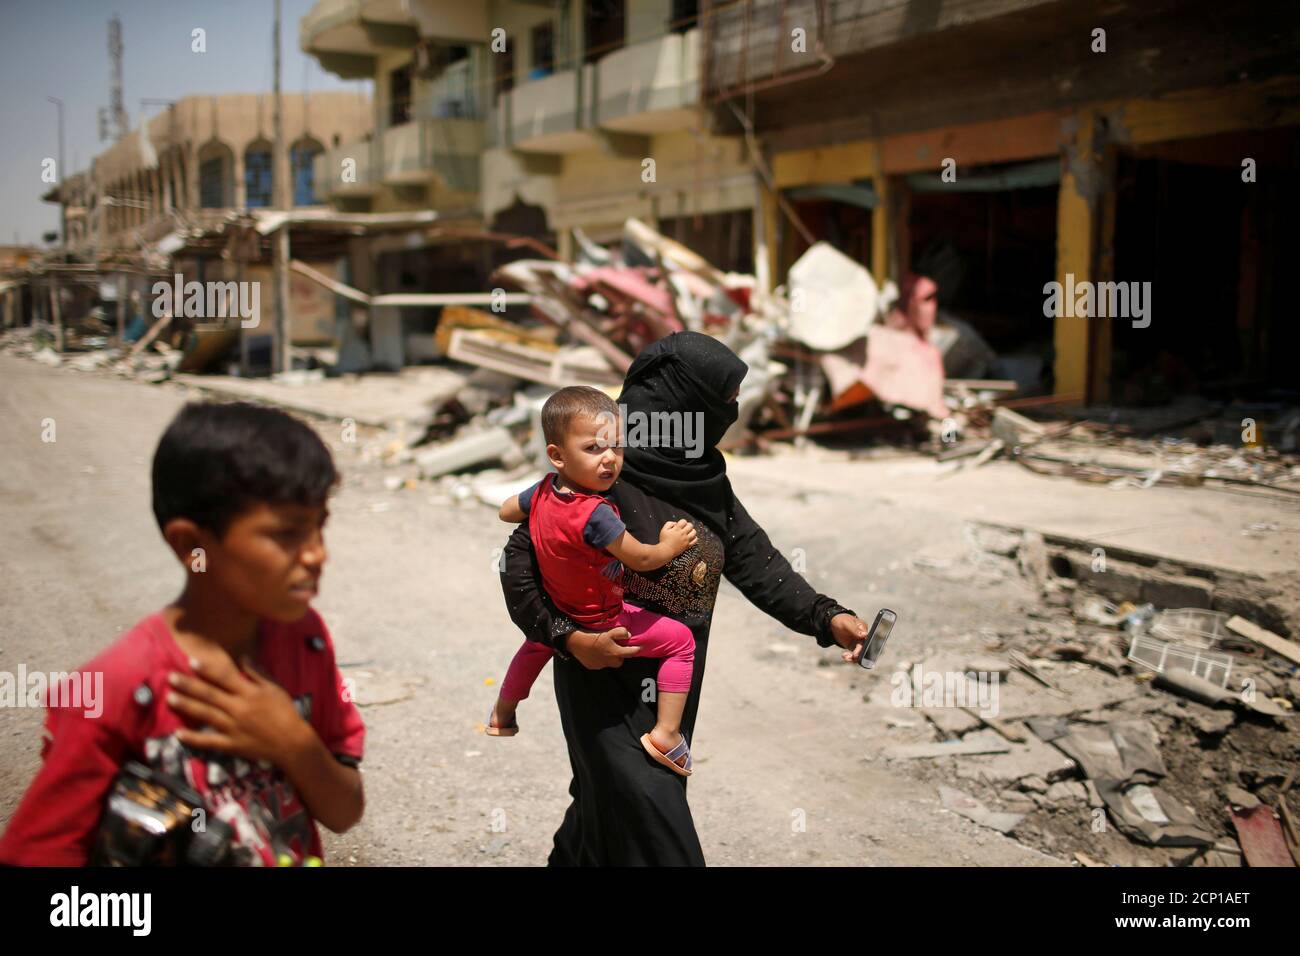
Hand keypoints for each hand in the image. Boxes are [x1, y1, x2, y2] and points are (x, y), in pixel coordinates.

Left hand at [167, 654, 309, 764]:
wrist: (292, 743)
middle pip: (210, 695)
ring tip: (170, 698)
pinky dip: (193, 738)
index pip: (225, 678)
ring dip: (187, 706)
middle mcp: (239, 709)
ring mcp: (234, 728)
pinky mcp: (231, 745)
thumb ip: (258, 673)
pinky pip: (209, 741)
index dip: (207, 669)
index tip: (191, 661)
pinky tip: (178, 734)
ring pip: (206, 715)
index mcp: (250, 693)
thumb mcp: (276, 688)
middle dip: (189, 685)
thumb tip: (242, 656)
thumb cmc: (286, 712)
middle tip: (170, 677)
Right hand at [566, 626, 640, 669]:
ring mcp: (601, 665)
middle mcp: (610, 661)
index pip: (631, 653)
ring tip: (606, 649)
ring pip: (610, 663)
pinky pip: (600, 663)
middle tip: (618, 647)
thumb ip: (621, 633)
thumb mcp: (609, 632)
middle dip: (621, 655)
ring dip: (610, 657)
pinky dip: (600, 659)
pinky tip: (596, 652)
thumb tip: (628, 635)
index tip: (640, 647)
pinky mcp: (593, 666)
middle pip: (620, 660)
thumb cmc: (594, 636)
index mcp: (616, 653)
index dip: (637, 649)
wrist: (576, 643)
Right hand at [659, 519, 697, 556]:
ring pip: (694, 532)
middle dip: (688, 525)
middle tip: (685, 527)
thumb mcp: (664, 530)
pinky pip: (695, 540)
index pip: (684, 521)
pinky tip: (691, 537)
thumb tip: (675, 523)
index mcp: (677, 529)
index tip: (680, 524)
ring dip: (692, 531)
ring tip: (688, 532)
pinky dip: (694, 538)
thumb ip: (669, 524)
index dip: (682, 521)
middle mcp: (683, 534)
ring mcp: (686, 540)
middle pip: (690, 525)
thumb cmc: (664, 541)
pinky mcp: (687, 545)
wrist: (666, 551)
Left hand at [830, 613, 870, 662]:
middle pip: (864, 647)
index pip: (867, 638)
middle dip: (859, 653)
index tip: (861, 649)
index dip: (866, 645)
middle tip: (853, 656)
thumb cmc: (841, 620)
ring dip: (854, 657)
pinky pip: (854, 655)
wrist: (834, 623)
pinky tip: (844, 656)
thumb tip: (865, 634)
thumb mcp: (846, 624)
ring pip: (859, 653)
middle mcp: (862, 637)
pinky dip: (850, 657)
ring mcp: (858, 643)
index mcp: (863, 629)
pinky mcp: (853, 647)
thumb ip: (855, 629)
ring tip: (845, 657)